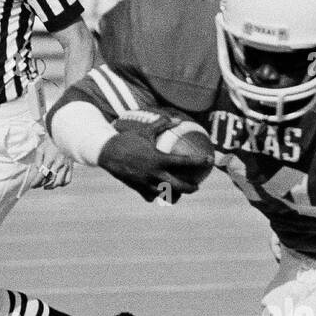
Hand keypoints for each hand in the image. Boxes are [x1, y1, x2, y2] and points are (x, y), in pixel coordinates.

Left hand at [33, 135, 72, 189]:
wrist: (63, 136)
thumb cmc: (50, 143)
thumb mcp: (40, 150)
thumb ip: (37, 162)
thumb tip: (34, 174)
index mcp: (49, 159)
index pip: (42, 174)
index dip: (36, 182)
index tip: (32, 185)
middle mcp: (58, 164)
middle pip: (50, 180)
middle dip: (42, 184)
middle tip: (37, 185)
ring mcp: (66, 166)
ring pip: (59, 182)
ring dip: (51, 186)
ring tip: (46, 186)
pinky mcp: (71, 167)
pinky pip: (67, 180)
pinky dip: (61, 184)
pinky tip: (56, 183)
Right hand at [98, 114, 214, 202]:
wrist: (106, 153)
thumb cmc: (127, 139)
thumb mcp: (145, 131)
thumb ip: (162, 124)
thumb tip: (178, 119)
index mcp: (158, 158)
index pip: (184, 161)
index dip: (199, 161)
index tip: (209, 160)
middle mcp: (154, 173)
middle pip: (179, 186)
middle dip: (191, 188)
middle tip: (197, 185)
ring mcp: (146, 183)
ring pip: (166, 194)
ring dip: (175, 194)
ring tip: (180, 191)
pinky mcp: (138, 189)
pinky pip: (151, 196)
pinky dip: (156, 194)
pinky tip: (159, 192)